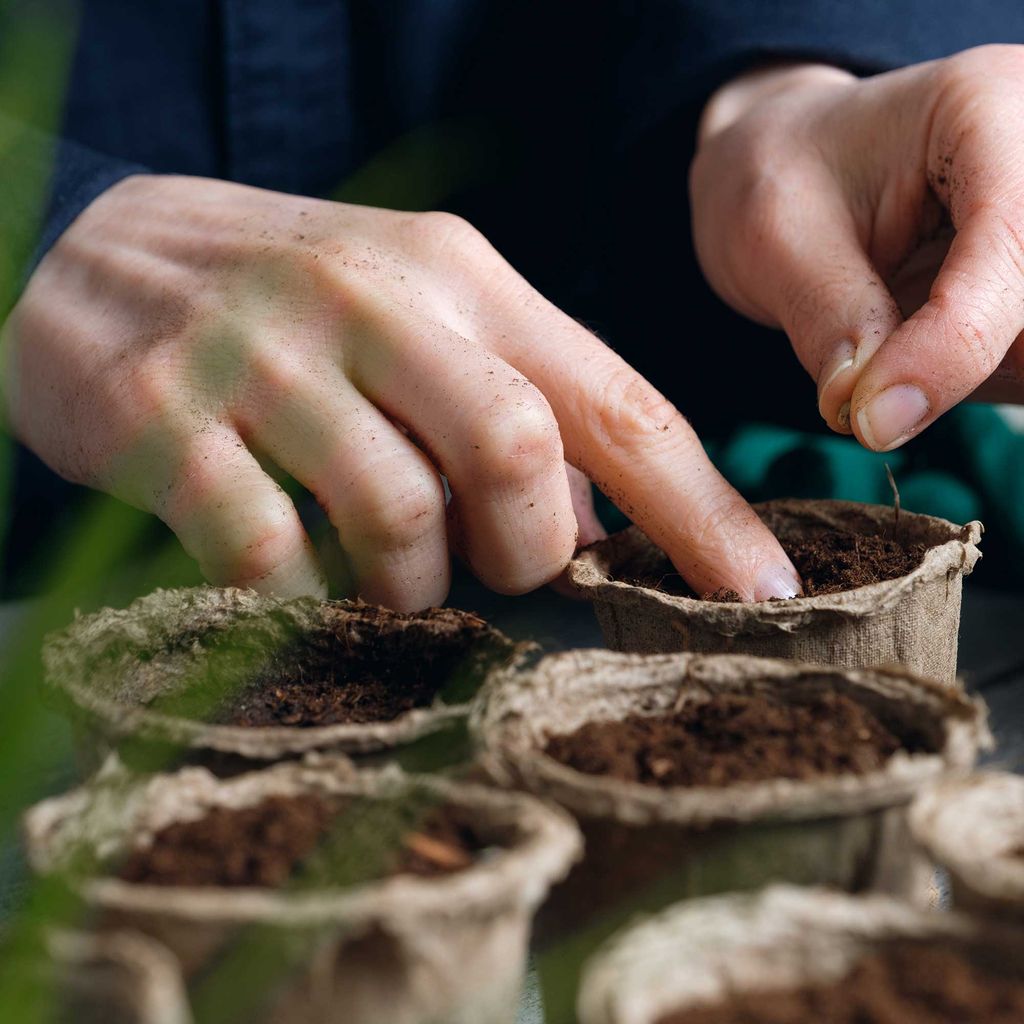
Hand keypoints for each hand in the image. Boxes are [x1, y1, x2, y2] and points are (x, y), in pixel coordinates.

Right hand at [3, 175, 800, 607]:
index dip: (699, 509)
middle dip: (529, 552)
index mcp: (460, 274)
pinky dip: (301, 598)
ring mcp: (265, 355)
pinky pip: (268, 553)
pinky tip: (294, 583)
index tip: (761, 594)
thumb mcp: (417, 318)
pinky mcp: (164, 419)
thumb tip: (594, 531)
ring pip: (400, 514)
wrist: (93, 248)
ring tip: (386, 579)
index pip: (613, 401)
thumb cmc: (288, 303)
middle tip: (495, 571)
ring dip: (414, 585)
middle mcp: (375, 299)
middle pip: (521, 452)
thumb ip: (512, 404)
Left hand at [692, 46, 1023, 451]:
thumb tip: (878, 417)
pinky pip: (1021, 368)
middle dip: (956, 365)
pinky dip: (966, 383)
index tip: (872, 421)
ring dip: (963, 380)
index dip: (951, 346)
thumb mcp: (774, 240)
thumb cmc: (774, 181)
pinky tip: (909, 348)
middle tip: (864, 393)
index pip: (1012, 241)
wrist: (783, 171)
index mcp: (986, 107)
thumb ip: (829, 319)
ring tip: (875, 332)